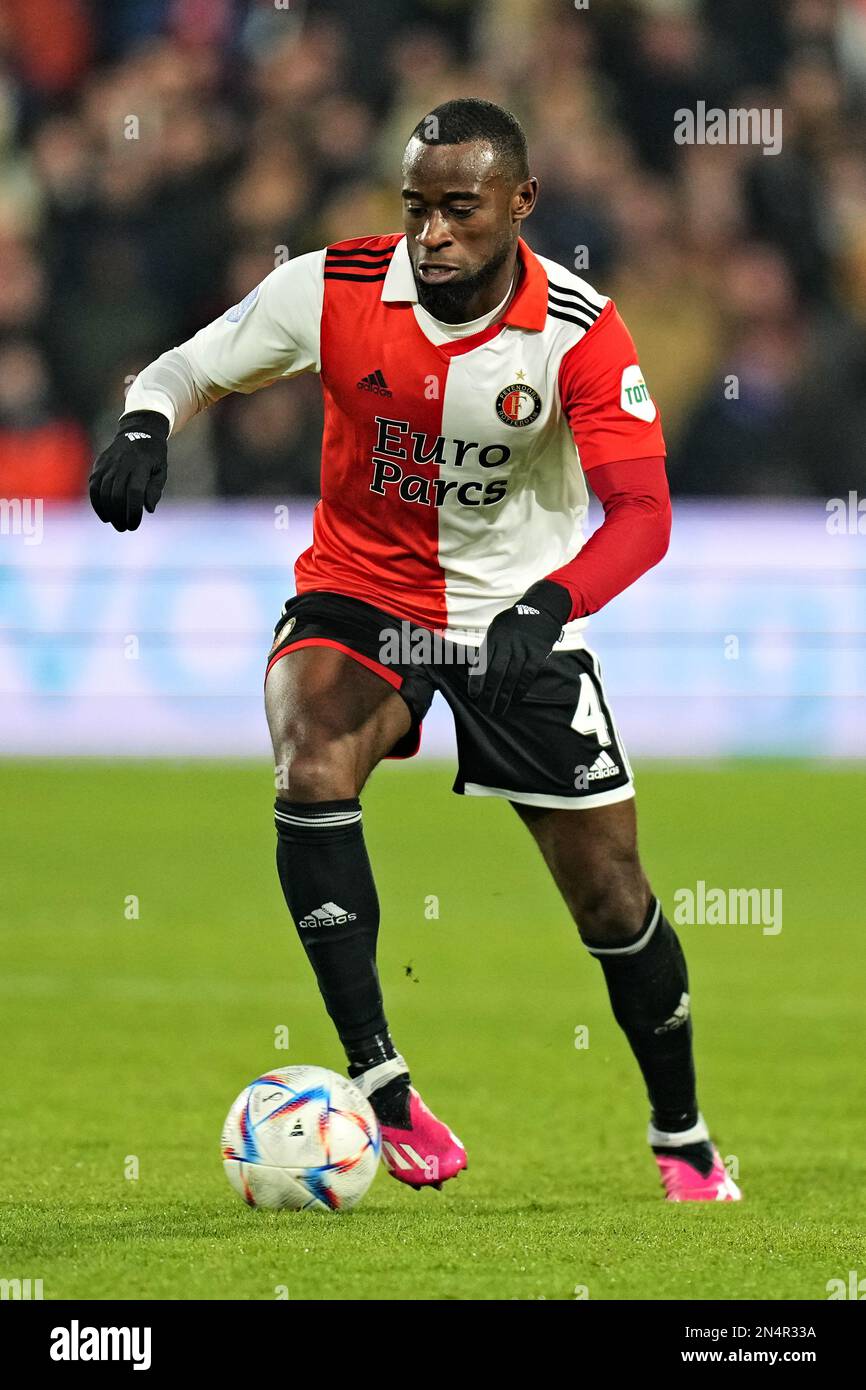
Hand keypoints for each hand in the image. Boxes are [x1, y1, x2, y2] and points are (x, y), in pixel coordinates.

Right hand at [89, 410, 169, 531]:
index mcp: (140, 464)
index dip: (133, 511)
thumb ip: (154, 490)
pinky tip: (105, 516)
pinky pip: (93, 487)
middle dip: (120, 516)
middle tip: (125, 528)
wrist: (138, 431)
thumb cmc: (153, 457)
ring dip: (109, 512)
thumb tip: (147, 509)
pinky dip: (97, 504)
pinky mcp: (99, 465)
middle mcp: (122, 463)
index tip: (134, 525)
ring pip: (103, 492)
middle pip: (117, 495)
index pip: (134, 492)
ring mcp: (108, 463)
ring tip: (117, 524)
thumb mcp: (161, 471)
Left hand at [467, 579, 571, 715]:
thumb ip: (488, 649)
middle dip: (489, 693)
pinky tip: (515, 700)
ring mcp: (524, 648)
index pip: (483, 662)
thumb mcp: (496, 629)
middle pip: (496, 673)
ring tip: (498, 710)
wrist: (541, 610)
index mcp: (494, 637)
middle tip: (485, 709)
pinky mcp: (538, 653)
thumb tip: (476, 672)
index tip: (473, 695)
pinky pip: (527, 676)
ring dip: (504, 696)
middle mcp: (508, 643)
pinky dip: (520, 689)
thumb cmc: (513, 623)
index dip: (477, 680)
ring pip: (511, 677)